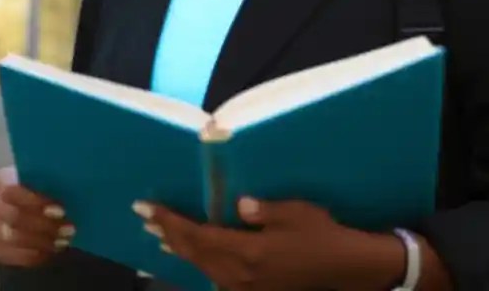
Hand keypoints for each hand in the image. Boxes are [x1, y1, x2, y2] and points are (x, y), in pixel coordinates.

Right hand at [0, 165, 74, 266]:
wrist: (34, 206)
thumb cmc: (43, 190)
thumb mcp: (47, 181)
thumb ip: (50, 184)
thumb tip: (69, 189)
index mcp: (2, 179)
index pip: (13, 191)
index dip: (36, 202)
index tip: (61, 210)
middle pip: (14, 217)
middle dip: (44, 225)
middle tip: (68, 228)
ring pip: (11, 237)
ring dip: (41, 241)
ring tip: (63, 240)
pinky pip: (10, 256)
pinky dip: (33, 255)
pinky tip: (50, 251)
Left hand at [134, 196, 362, 289]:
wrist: (344, 269)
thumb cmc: (321, 235)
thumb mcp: (294, 214)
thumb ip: (262, 211)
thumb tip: (237, 206)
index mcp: (247, 253)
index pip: (196, 235)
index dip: (169, 221)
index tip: (146, 207)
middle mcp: (239, 274)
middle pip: (193, 253)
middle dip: (167, 233)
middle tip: (144, 217)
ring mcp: (244, 286)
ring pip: (202, 266)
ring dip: (179, 248)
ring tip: (159, 234)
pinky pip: (216, 275)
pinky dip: (199, 261)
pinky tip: (192, 254)